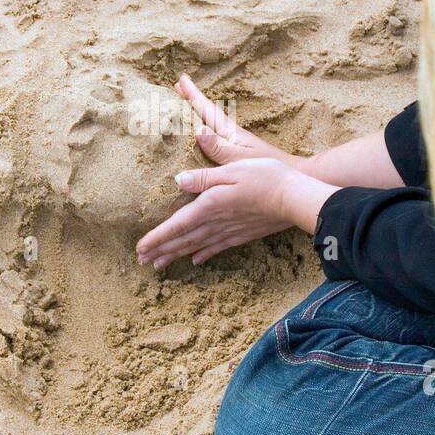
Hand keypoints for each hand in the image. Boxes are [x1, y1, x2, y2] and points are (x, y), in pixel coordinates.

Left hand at [135, 158, 336, 268]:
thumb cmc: (265, 176)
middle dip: (161, 250)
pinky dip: (203, 254)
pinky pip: (217, 247)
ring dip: (176, 255)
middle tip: (141, 262)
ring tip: (159, 265)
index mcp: (209, 204)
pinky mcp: (242, 233)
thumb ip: (203, 177)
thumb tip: (177, 181)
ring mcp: (230, 230)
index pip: (177, 224)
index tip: (139, 248)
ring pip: (196, 246)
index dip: (157, 237)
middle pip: (182, 239)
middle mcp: (216, 222)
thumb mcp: (232, 168)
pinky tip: (195, 260)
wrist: (294, 196)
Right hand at [175, 74, 304, 169]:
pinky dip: (203, 128)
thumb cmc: (262, 169)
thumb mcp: (237, 159)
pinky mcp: (236, 152)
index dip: (193, 95)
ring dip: (197, 112)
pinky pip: (212, 135)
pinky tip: (201, 133)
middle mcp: (229, 134)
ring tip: (184, 103)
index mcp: (228, 132)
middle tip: (177, 86)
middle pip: (207, 112)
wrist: (286, 179)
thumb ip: (218, 146)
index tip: (181, 80)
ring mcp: (233, 142)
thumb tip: (198, 128)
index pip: (207, 110)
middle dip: (192, 99)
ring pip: (209, 122)